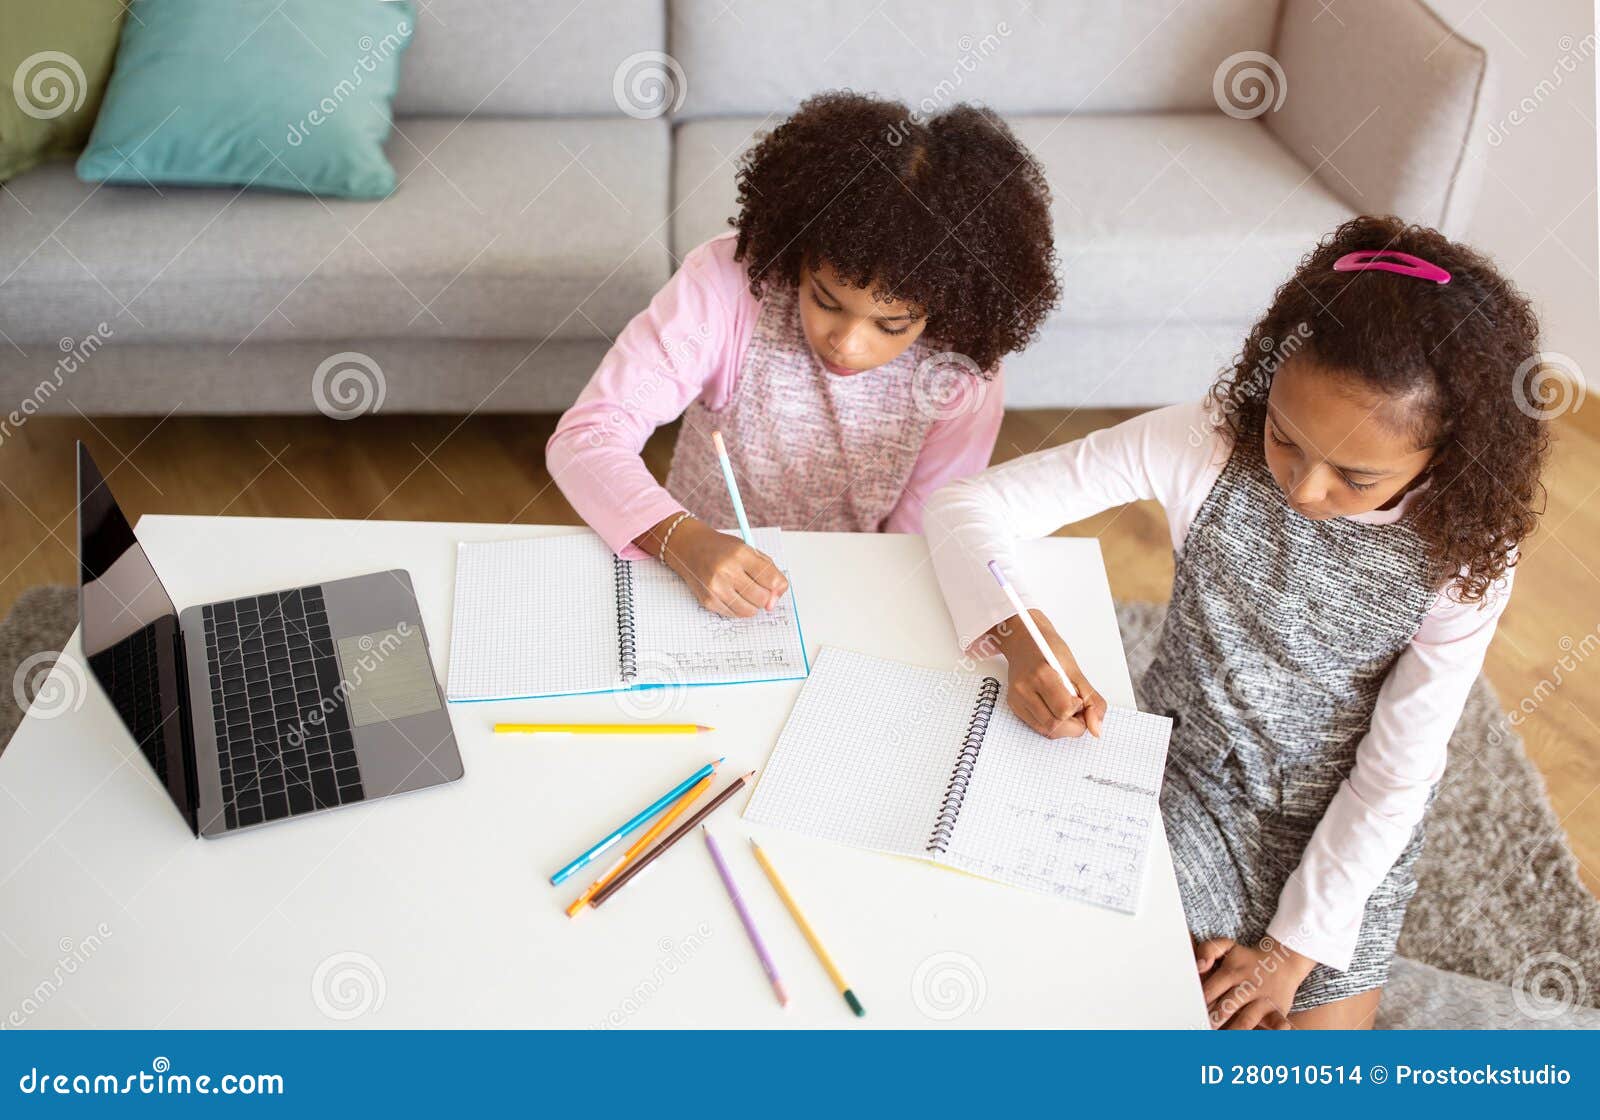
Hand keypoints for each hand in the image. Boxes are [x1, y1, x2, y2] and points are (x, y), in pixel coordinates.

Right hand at [642, 515, 787, 617]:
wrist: (690, 548)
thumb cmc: (722, 549)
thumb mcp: (748, 549)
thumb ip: (768, 571)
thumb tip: (774, 601)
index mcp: (741, 553)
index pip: (772, 579)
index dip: (778, 586)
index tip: (775, 586)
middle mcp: (726, 570)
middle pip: (762, 598)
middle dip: (765, 596)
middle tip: (758, 588)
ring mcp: (715, 587)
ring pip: (749, 611)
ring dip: (752, 605)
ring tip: (746, 592)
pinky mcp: (708, 600)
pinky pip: (734, 614)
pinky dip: (738, 608)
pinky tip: (733, 595)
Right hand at [978, 610, 1105, 737]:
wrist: (1024, 641)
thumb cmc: (1049, 650)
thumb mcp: (1076, 671)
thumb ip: (1091, 701)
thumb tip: (1097, 728)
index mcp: (1043, 675)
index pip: (1064, 710)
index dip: (1080, 712)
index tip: (1082, 703)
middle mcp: (1025, 689)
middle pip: (1054, 725)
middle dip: (1073, 725)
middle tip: (1078, 711)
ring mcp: (1017, 699)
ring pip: (1046, 731)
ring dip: (1063, 726)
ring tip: (1067, 709)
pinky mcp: (1014, 705)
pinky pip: (1037, 727)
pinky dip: (1051, 724)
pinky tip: (1055, 709)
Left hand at [1196, 935, 1312, 1028]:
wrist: (1284, 960)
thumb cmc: (1247, 959)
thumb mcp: (1228, 946)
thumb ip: (1208, 950)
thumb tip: (1200, 966)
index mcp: (1231, 972)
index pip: (1211, 990)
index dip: (1199, 1003)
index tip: (1190, 1014)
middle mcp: (1247, 987)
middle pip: (1226, 1006)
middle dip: (1213, 1020)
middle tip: (1201, 1030)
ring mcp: (1262, 1000)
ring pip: (1246, 1019)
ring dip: (1235, 1031)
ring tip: (1222, 1041)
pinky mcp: (1277, 1010)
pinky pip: (1278, 1021)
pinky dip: (1277, 1029)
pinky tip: (1271, 1036)